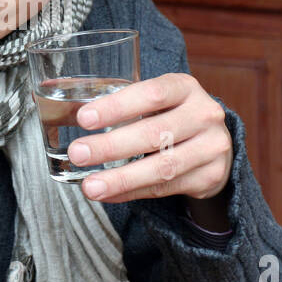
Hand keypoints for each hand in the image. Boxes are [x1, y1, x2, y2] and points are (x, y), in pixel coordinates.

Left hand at [67, 72, 232, 203]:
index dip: (117, 107)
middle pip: (154, 133)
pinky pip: (165, 188)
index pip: (151, 94)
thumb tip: (66, 115)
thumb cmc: (172, 115)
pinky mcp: (210, 176)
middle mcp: (204, 114)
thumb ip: (123, 105)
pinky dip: (132, 193)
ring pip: (161, 167)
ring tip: (90, 187)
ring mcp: (211, 147)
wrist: (215, 142)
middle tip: (78, 153)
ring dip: (121, 179)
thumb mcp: (157, 100)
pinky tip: (108, 194)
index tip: (84, 119)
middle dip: (111, 146)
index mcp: (185, 87)